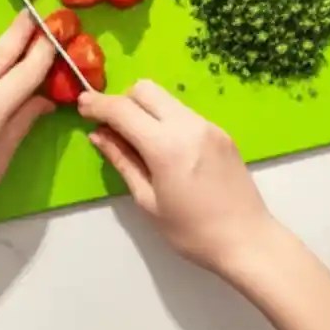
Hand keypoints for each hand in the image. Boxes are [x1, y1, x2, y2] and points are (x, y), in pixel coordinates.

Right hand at [78, 80, 276, 273]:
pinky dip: (165, 119)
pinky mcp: (221, 132)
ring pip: (166, 99)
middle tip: (111, 126)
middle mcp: (189, 125)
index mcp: (167, 146)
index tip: (81, 107)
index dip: (97, 104)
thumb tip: (99, 135)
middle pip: (145, 89)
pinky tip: (164, 148)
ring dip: (145, 108)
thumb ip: (123, 162)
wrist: (247, 239)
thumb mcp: (148, 202)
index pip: (123, 109)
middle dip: (122, 100)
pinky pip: (184, 113)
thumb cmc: (192, 232)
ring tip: (137, 140)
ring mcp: (208, 126)